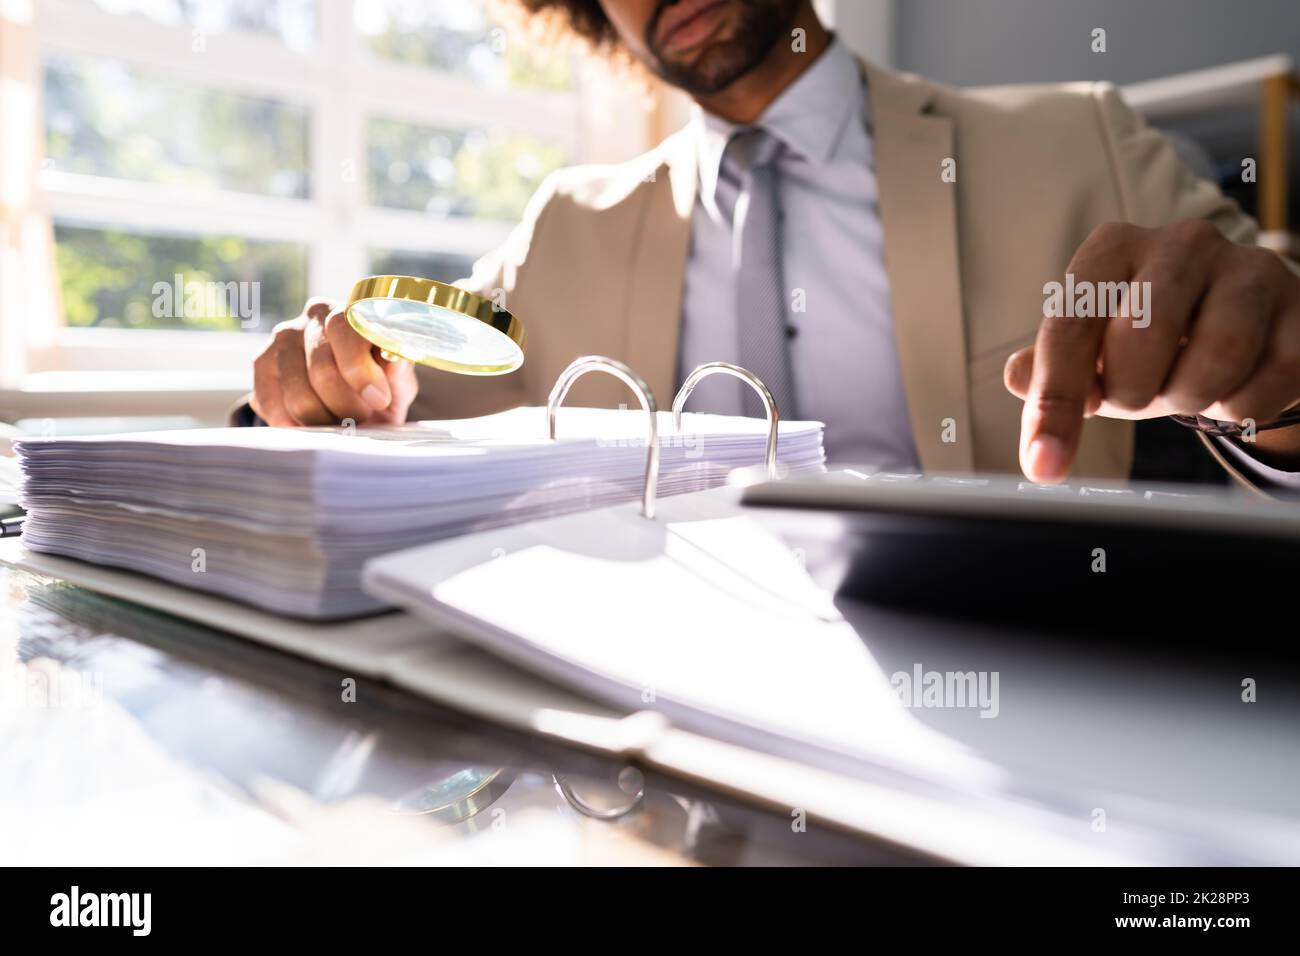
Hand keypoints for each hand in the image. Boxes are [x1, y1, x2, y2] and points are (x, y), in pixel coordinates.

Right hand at [250, 298, 417, 425]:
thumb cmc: (382, 387)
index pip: (343, 328)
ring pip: (297, 395)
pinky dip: (298, 426)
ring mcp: (282, 339)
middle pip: (321, 369)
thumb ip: (398, 367)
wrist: (356, 401)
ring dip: (325, 420)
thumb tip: (394, 356)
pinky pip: (273, 406)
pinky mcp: (262, 366)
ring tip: (342, 421)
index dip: (360, 369)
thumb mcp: (399, 380)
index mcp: (350, 310)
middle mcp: (312, 316)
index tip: (379, 400)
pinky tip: (315, 425)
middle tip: (363, 417)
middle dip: (348, 405)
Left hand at [1005, 220, 1299, 481]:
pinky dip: (1241, 408)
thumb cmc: (1150, 342)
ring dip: (1190, 398)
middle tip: (1140, 394)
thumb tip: (1017, 377)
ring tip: (1187, 385)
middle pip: (1139, 337)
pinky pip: (1266, 383)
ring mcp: (1249, 266)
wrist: (1244, 330)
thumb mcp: (1092, 352)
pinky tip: (1233, 387)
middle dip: (1132, 392)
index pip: (1069, 327)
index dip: (1054, 401)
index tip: (1045, 463)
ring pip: (1211, 360)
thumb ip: (1047, 367)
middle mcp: (1181, 241)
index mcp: (1112, 248)